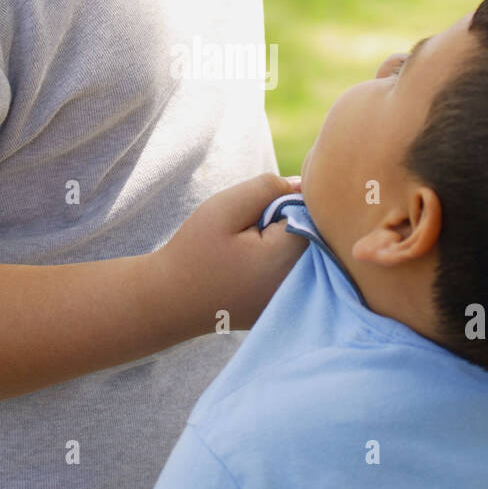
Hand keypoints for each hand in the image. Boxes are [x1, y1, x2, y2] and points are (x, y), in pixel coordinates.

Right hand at [154, 173, 308, 333]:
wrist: (171, 302)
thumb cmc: (195, 252)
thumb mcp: (226, 207)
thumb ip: (268, 188)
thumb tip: (303, 184)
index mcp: (289, 258)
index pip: (313, 212)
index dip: (285, 203)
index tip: (255, 217)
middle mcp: (302, 284)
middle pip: (316, 233)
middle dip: (290, 222)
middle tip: (248, 236)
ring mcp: (297, 299)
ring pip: (309, 251)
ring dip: (287, 242)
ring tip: (248, 253)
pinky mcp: (287, 304)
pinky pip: (298, 270)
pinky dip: (282, 261)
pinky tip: (251, 269)